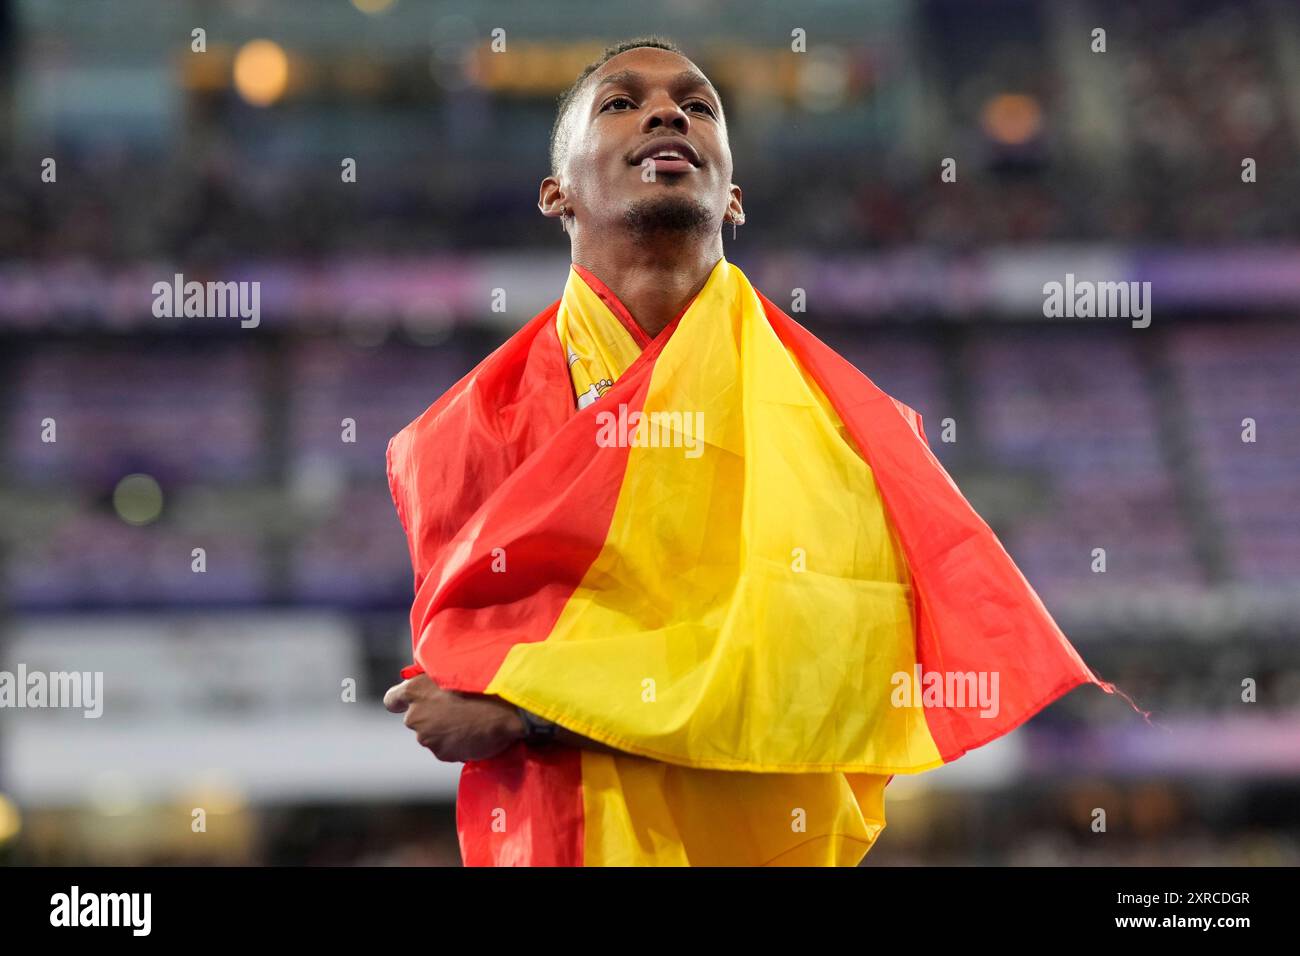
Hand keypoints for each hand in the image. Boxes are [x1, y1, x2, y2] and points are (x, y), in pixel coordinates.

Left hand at [383, 673, 525, 761]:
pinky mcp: (442, 754)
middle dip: (430, 716)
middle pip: (416, 719)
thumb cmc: (482, 681)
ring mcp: (428, 738)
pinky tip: (473, 732)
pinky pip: (446, 748)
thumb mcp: (452, 668)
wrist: (506, 708)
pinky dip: (456, 743)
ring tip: (469, 720)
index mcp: (414, 691)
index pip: (391, 700)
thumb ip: (433, 680)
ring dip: (444, 730)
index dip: (401, 701)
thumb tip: (429, 684)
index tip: (414, 700)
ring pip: (432, 735)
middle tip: (455, 708)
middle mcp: (415, 716)